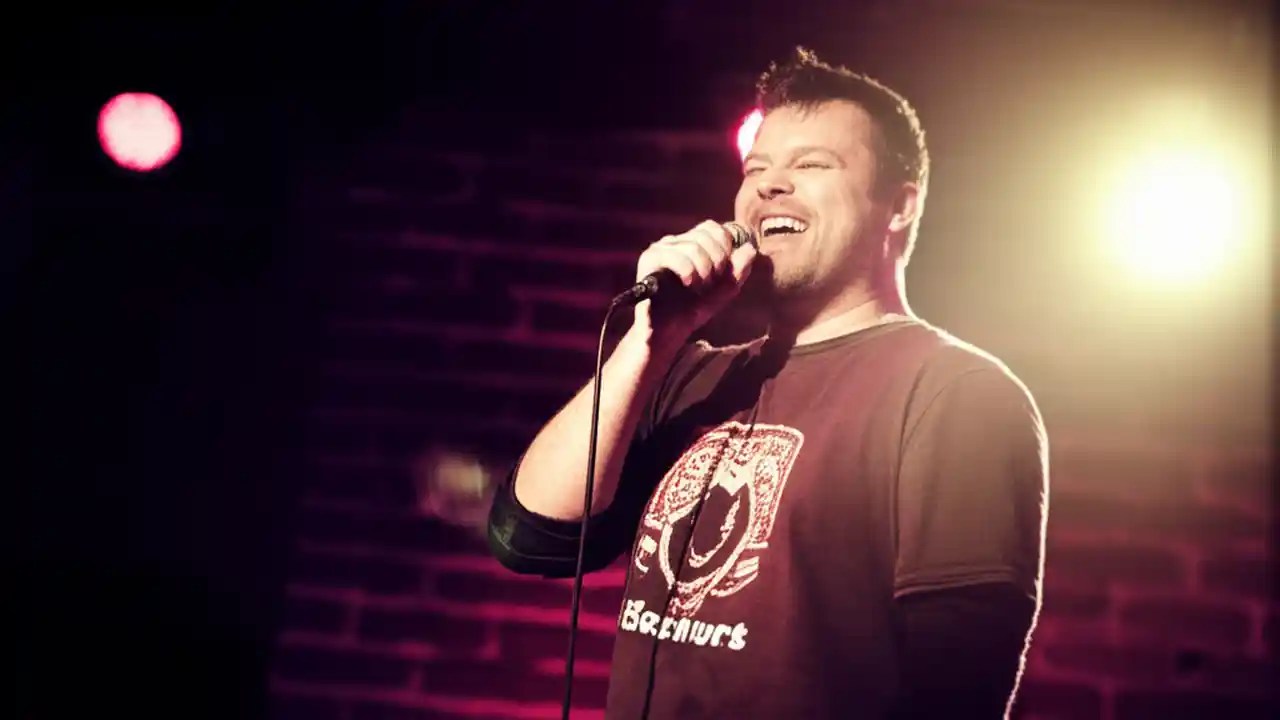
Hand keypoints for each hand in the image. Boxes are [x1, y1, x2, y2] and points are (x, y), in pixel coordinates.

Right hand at [631, 220, 757, 349]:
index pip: (712, 228)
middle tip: (709, 284)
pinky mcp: (649, 259)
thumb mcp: (721, 293)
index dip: (724, 245)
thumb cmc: (689, 312)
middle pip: (706, 235)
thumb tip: (751, 248)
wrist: (665, 334)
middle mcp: (673, 243)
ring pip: (694, 245)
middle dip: (717, 260)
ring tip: (696, 289)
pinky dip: (688, 271)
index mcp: (689, 245)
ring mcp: (660, 249)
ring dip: (703, 270)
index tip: (723, 270)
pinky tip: (687, 285)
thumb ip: (737, 272)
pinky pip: (677, 256)